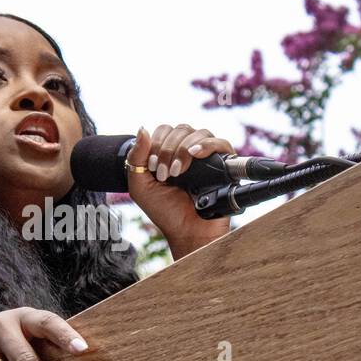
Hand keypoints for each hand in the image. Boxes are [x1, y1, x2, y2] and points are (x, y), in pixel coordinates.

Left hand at [126, 124, 234, 256]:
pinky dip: (206, 145)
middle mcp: (189, 151)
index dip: (156, 143)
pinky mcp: (224, 164)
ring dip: (183, 150)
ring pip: (199, 133)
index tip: (153, 168)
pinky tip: (195, 155)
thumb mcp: (140, 186)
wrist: (187, 232)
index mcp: (170, 153)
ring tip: (178, 173)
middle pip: (181, 129)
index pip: (164, 130)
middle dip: (168, 150)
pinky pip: (221, 143)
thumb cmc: (165, 212)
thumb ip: (136, 157)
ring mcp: (207, 157)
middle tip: (165, 175)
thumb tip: (142, 129)